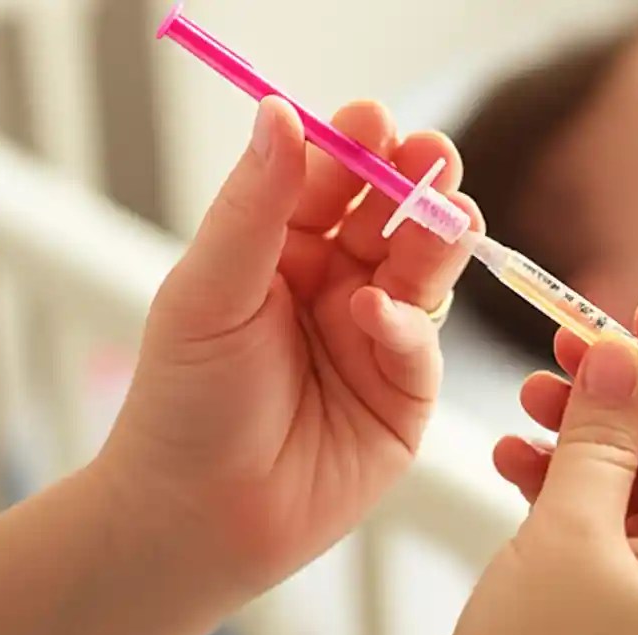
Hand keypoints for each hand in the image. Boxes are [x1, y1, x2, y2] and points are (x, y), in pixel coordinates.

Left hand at [95, 97, 480, 591]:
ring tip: (452, 214)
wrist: (201, 519)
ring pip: (424, 273)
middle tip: (435, 156)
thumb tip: (280, 113)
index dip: (356, 148)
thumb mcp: (208, 292)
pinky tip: (378, 315)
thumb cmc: (186, 405)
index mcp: (284, 252)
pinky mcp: (406, 395)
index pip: (332, 181)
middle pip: (392, 219)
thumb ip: (255, 207)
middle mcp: (338, 287)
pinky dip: (406, 327)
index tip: (374, 119)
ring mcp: (377, 339)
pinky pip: (420, 346)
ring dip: (437, 241)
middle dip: (417, 185)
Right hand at [397, 297, 637, 634]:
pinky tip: (509, 453)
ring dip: (584, 423)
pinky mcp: (590, 582)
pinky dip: (551, 468)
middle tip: (573, 340)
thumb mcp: (570, 538)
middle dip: (630, 388)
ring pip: (629, 468)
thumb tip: (621, 357)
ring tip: (532, 393)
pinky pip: (586, 502)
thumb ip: (601, 440)